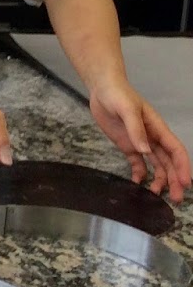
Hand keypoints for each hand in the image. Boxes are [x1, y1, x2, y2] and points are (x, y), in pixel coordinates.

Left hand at [89, 79, 190, 203]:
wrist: (102, 89)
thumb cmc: (118, 94)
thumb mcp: (127, 109)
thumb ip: (136, 129)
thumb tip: (145, 151)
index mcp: (158, 128)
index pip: (176, 150)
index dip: (183, 166)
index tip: (186, 182)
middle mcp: (153, 138)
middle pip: (168, 162)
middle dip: (174, 180)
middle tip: (175, 198)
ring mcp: (141, 142)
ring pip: (156, 165)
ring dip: (159, 180)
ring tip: (155, 195)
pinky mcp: (127, 144)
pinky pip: (137, 162)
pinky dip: (139, 173)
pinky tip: (137, 183)